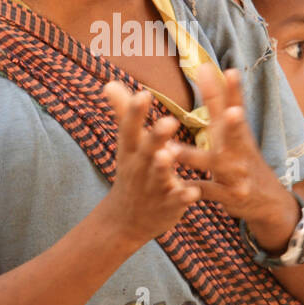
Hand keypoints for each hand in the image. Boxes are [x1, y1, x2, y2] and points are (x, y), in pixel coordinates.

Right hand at [101, 81, 200, 247]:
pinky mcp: (168, 205)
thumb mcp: (126, 145)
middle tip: (169, 120)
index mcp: (131, 151)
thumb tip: (109, 83)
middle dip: (155, 137)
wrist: (125, 221)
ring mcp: (154, 188)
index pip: (129, 129)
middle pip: (147, 151)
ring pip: (159, 175)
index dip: (134, 113)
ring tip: (170, 154)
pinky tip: (194, 191)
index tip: (144, 94)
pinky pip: (177, 200)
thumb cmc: (132, 173)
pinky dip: (184, 196)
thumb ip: (124, 114)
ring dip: (164, 166)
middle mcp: (140, 168)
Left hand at [167, 62, 291, 235]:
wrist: (267, 201)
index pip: (236, 106)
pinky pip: (208, 192)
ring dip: (192, 156)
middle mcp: (240, 150)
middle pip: (237, 134)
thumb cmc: (240, 157)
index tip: (231, 71)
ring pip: (215, 165)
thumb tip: (204, 66)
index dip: (234, 90)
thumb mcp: (232, 130)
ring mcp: (238, 175)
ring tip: (170, 148)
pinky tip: (177, 188)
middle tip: (233, 113)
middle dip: (234, 124)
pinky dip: (193, 190)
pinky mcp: (231, 197)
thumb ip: (218, 101)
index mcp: (237, 132)